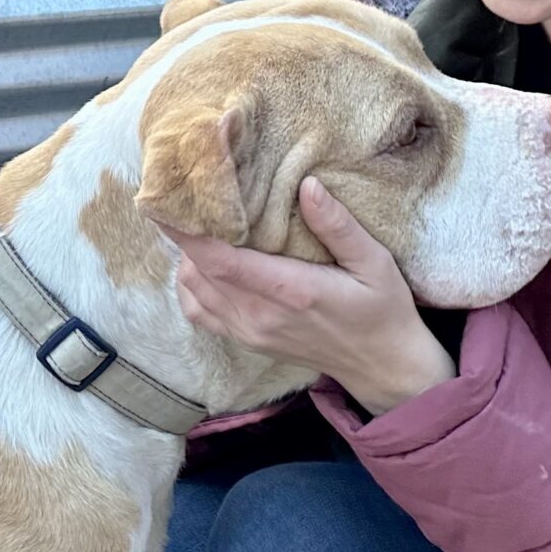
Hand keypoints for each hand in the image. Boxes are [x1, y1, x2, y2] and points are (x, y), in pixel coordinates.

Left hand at [162, 177, 457, 416]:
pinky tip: (206, 263)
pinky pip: (199, 312)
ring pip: (193, 290)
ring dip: (188, 257)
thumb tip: (307, 185)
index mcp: (290, 292)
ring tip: (202, 225)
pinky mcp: (246, 340)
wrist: (382, 366)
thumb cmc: (383, 309)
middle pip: (197, 271)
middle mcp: (260, 315)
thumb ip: (339, 226)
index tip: (167, 201)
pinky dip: (192, 285)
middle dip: (183, 234)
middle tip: (186, 197)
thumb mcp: (375, 262)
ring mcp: (249, 331)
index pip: (220, 260)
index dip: (187, 232)